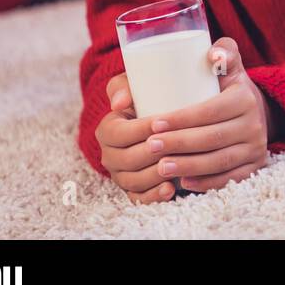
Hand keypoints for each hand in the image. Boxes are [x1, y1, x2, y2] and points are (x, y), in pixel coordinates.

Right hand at [94, 72, 175, 204]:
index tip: (162, 124)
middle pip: (127, 159)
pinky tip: (170, 190)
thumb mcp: (134, 87)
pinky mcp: (133, 190)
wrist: (158, 124)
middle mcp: (110, 155)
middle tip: (175, 146)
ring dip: (155, 175)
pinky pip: (139, 198)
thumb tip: (120, 103)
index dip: (140, 130)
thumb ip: (123, 86)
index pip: (119, 133)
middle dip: (152, 153)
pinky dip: (154, 197)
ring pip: (134, 180)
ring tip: (177, 166)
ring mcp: (120, 175)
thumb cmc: (148, 100)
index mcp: (107, 130)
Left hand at [142, 37, 272, 193]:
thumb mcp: (227, 64)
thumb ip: (221, 50)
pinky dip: (206, 183)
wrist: (255, 110)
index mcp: (245, 97)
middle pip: (212, 138)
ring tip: (160, 167)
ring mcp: (256, 147)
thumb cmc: (226, 86)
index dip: (182, 119)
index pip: (211, 110)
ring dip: (188, 166)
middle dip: (178, 144)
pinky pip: (229, 179)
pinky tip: (184, 182)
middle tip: (149, 146)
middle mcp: (255, 123)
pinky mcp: (254, 166)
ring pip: (219, 161)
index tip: (153, 123)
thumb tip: (211, 56)